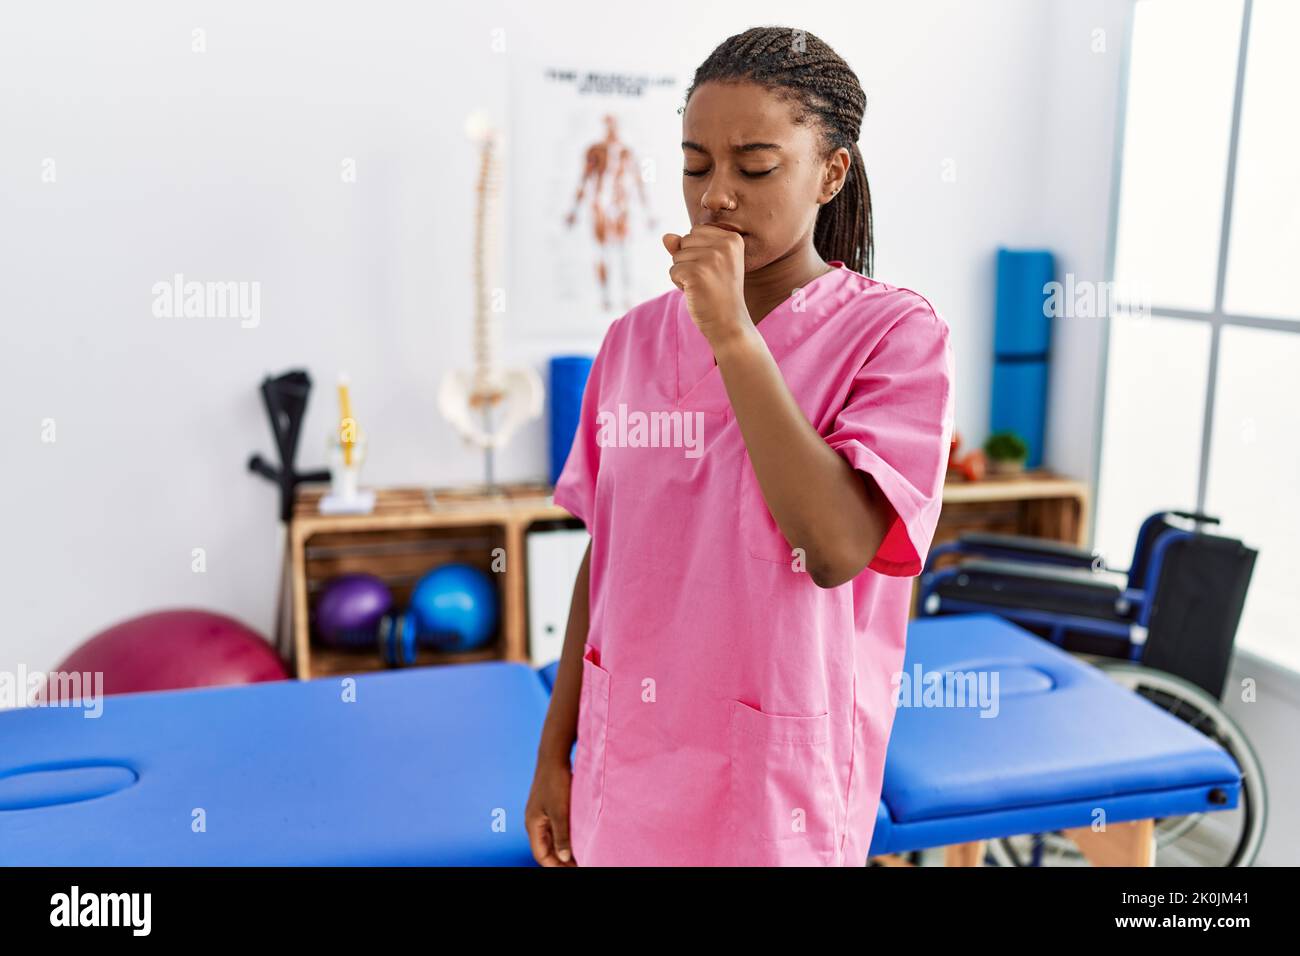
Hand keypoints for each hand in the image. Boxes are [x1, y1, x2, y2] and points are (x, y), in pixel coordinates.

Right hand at [525, 756, 578, 865]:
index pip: (541, 854)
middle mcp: (535, 821)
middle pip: (546, 848)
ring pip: (552, 837)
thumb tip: (564, 857)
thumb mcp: (560, 811)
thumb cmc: (555, 782)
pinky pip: (556, 826)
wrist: (554, 755)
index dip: (555, 865)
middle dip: (561, 858)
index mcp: (533, 824)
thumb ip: (561, 835)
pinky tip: (578, 836)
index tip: (573, 869)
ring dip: (564, 847)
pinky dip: (566, 834)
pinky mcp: (550, 805)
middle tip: (580, 863)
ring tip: (581, 853)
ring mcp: (542, 813)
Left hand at [662, 225, 749, 346]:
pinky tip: (696, 293)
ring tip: (703, 287)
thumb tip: (665, 236)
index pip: (696, 231)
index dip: (697, 252)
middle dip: (688, 261)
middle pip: (685, 241)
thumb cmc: (719, 293)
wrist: (729, 323)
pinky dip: (679, 285)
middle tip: (708, 280)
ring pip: (676, 256)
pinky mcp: (697, 273)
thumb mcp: (708, 264)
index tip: (714, 269)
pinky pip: (673, 271)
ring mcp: (712, 258)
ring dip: (683, 274)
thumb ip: (687, 247)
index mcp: (733, 238)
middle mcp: (725, 244)